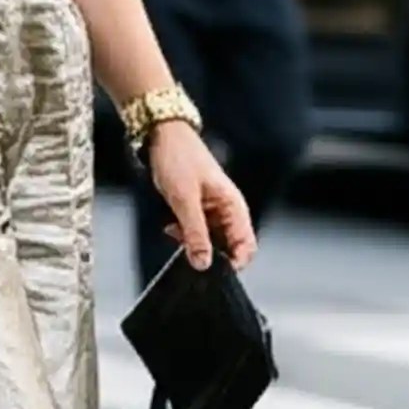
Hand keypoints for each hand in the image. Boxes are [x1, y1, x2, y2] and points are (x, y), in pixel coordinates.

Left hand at [147, 121, 256, 270]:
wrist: (162, 137)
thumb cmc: (178, 161)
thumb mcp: (184, 200)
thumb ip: (194, 233)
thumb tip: (203, 264)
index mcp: (234, 208)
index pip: (246, 247)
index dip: (233, 264)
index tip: (211, 271)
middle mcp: (228, 213)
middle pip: (228, 249)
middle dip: (207, 255)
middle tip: (185, 252)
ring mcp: (213, 212)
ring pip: (209, 243)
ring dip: (192, 244)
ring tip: (174, 232)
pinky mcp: (198, 211)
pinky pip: (195, 233)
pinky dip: (184, 235)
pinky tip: (170, 227)